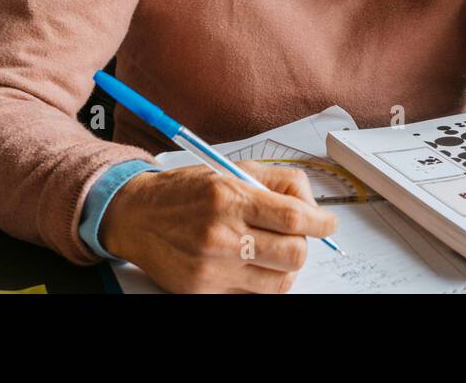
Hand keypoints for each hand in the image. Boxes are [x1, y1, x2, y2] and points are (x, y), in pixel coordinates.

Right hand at [100, 161, 337, 292]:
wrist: (137, 215)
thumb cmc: (186, 191)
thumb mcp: (231, 170)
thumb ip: (277, 182)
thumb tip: (313, 207)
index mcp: (230, 197)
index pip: (295, 218)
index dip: (321, 223)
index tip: (328, 224)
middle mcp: (221, 234)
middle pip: (293, 254)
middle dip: (303, 245)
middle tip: (296, 235)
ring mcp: (211, 268)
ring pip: (279, 281)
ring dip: (284, 267)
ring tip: (272, 250)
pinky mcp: (202, 291)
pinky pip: (251, 295)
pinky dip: (259, 281)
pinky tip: (248, 264)